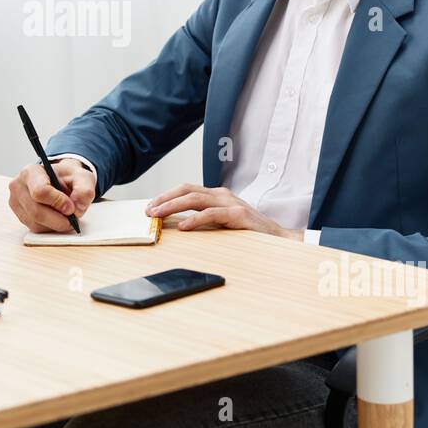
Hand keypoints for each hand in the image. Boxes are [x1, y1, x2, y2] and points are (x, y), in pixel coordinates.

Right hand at [7, 158, 95, 232]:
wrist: (59, 181)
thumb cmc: (68, 178)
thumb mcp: (82, 178)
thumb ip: (84, 190)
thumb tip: (77, 209)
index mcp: (31, 172)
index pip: (40, 191)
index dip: (58, 202)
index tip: (71, 207)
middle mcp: (18, 186)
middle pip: (36, 211)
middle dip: (58, 219)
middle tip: (73, 218)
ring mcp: (16, 202)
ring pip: (35, 223)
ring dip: (55, 224)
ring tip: (66, 216)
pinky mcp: (19, 215)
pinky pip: (35, 228)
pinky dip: (50, 227)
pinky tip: (57, 218)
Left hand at [145, 184, 302, 238]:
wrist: (279, 238)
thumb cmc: (249, 231)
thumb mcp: (222, 222)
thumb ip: (204, 218)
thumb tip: (175, 223)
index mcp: (216, 195)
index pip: (186, 189)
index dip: (166, 196)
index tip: (150, 206)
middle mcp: (221, 195)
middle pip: (186, 190)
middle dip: (164, 199)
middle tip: (148, 210)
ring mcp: (230, 203)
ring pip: (195, 199)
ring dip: (172, 206)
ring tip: (158, 214)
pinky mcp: (237, 215)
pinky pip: (212, 214)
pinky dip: (195, 219)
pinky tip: (183, 226)